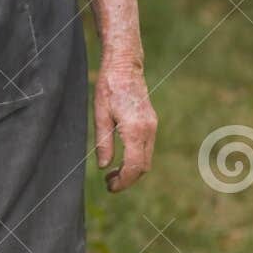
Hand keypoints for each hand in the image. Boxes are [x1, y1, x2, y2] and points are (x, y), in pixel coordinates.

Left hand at [94, 59, 157, 192]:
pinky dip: (136, 159)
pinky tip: (121, 159)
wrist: (125, 65)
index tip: (110, 187)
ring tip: (112, 174)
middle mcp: (148, 130)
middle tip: (109, 183)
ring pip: (146, 159)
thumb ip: (103, 142)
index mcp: (135, 129)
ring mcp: (152, 126)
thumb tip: (105, 166)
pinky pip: (147, 148)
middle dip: (127, 180)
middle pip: (143, 167)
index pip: (133, 166)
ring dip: (132, 171)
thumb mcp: (100, 114)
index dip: (123, 182)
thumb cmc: (109, 86)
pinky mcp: (151, 123)